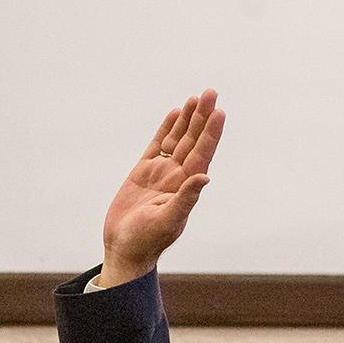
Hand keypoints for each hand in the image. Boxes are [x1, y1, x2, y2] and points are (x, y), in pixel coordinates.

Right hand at [99, 89, 224, 286]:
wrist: (125, 250)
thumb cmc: (147, 241)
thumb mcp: (167, 221)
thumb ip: (186, 199)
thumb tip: (205, 177)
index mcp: (186, 186)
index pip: (202, 154)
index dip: (211, 133)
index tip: (219, 112)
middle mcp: (177, 176)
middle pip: (193, 141)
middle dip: (202, 118)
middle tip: (211, 93)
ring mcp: (161, 173)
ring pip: (177, 139)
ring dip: (187, 119)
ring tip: (197, 98)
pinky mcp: (143, 172)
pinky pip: (157, 145)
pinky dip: (166, 129)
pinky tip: (175, 114)